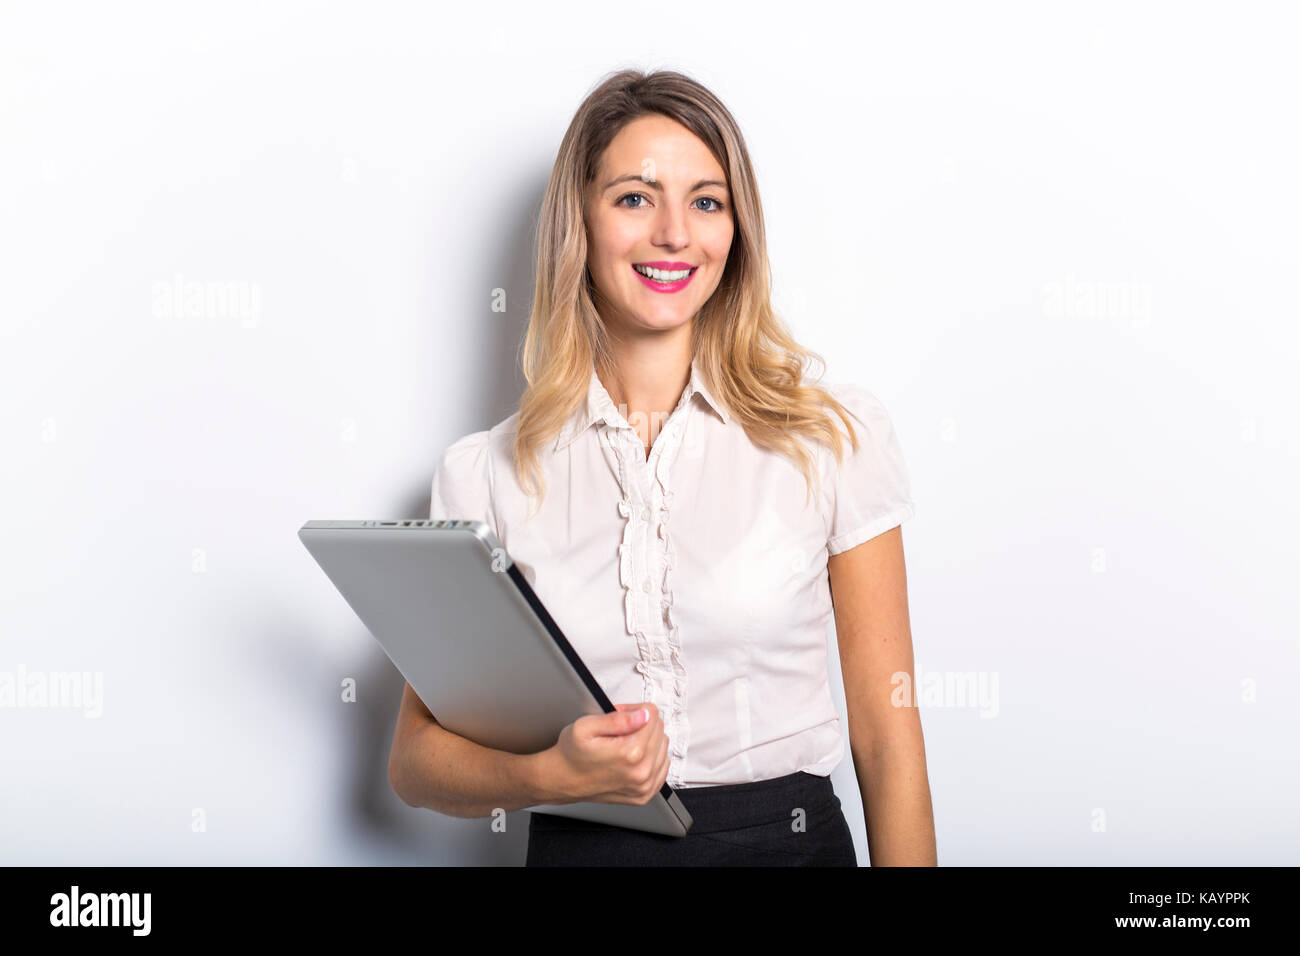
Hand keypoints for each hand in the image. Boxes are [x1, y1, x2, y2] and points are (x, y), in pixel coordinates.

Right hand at [542, 702, 670, 804]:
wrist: (562, 780)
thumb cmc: (571, 754)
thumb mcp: (586, 726)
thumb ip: (618, 718)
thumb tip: (643, 715)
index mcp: (629, 753)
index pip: (652, 715)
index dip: (633, 710)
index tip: (620, 716)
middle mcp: (640, 772)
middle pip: (659, 730)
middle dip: (641, 723)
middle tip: (618, 729)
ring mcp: (644, 786)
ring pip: (664, 746)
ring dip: (648, 740)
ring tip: (623, 743)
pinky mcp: (644, 794)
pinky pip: (663, 767)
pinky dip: (652, 758)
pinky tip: (634, 757)